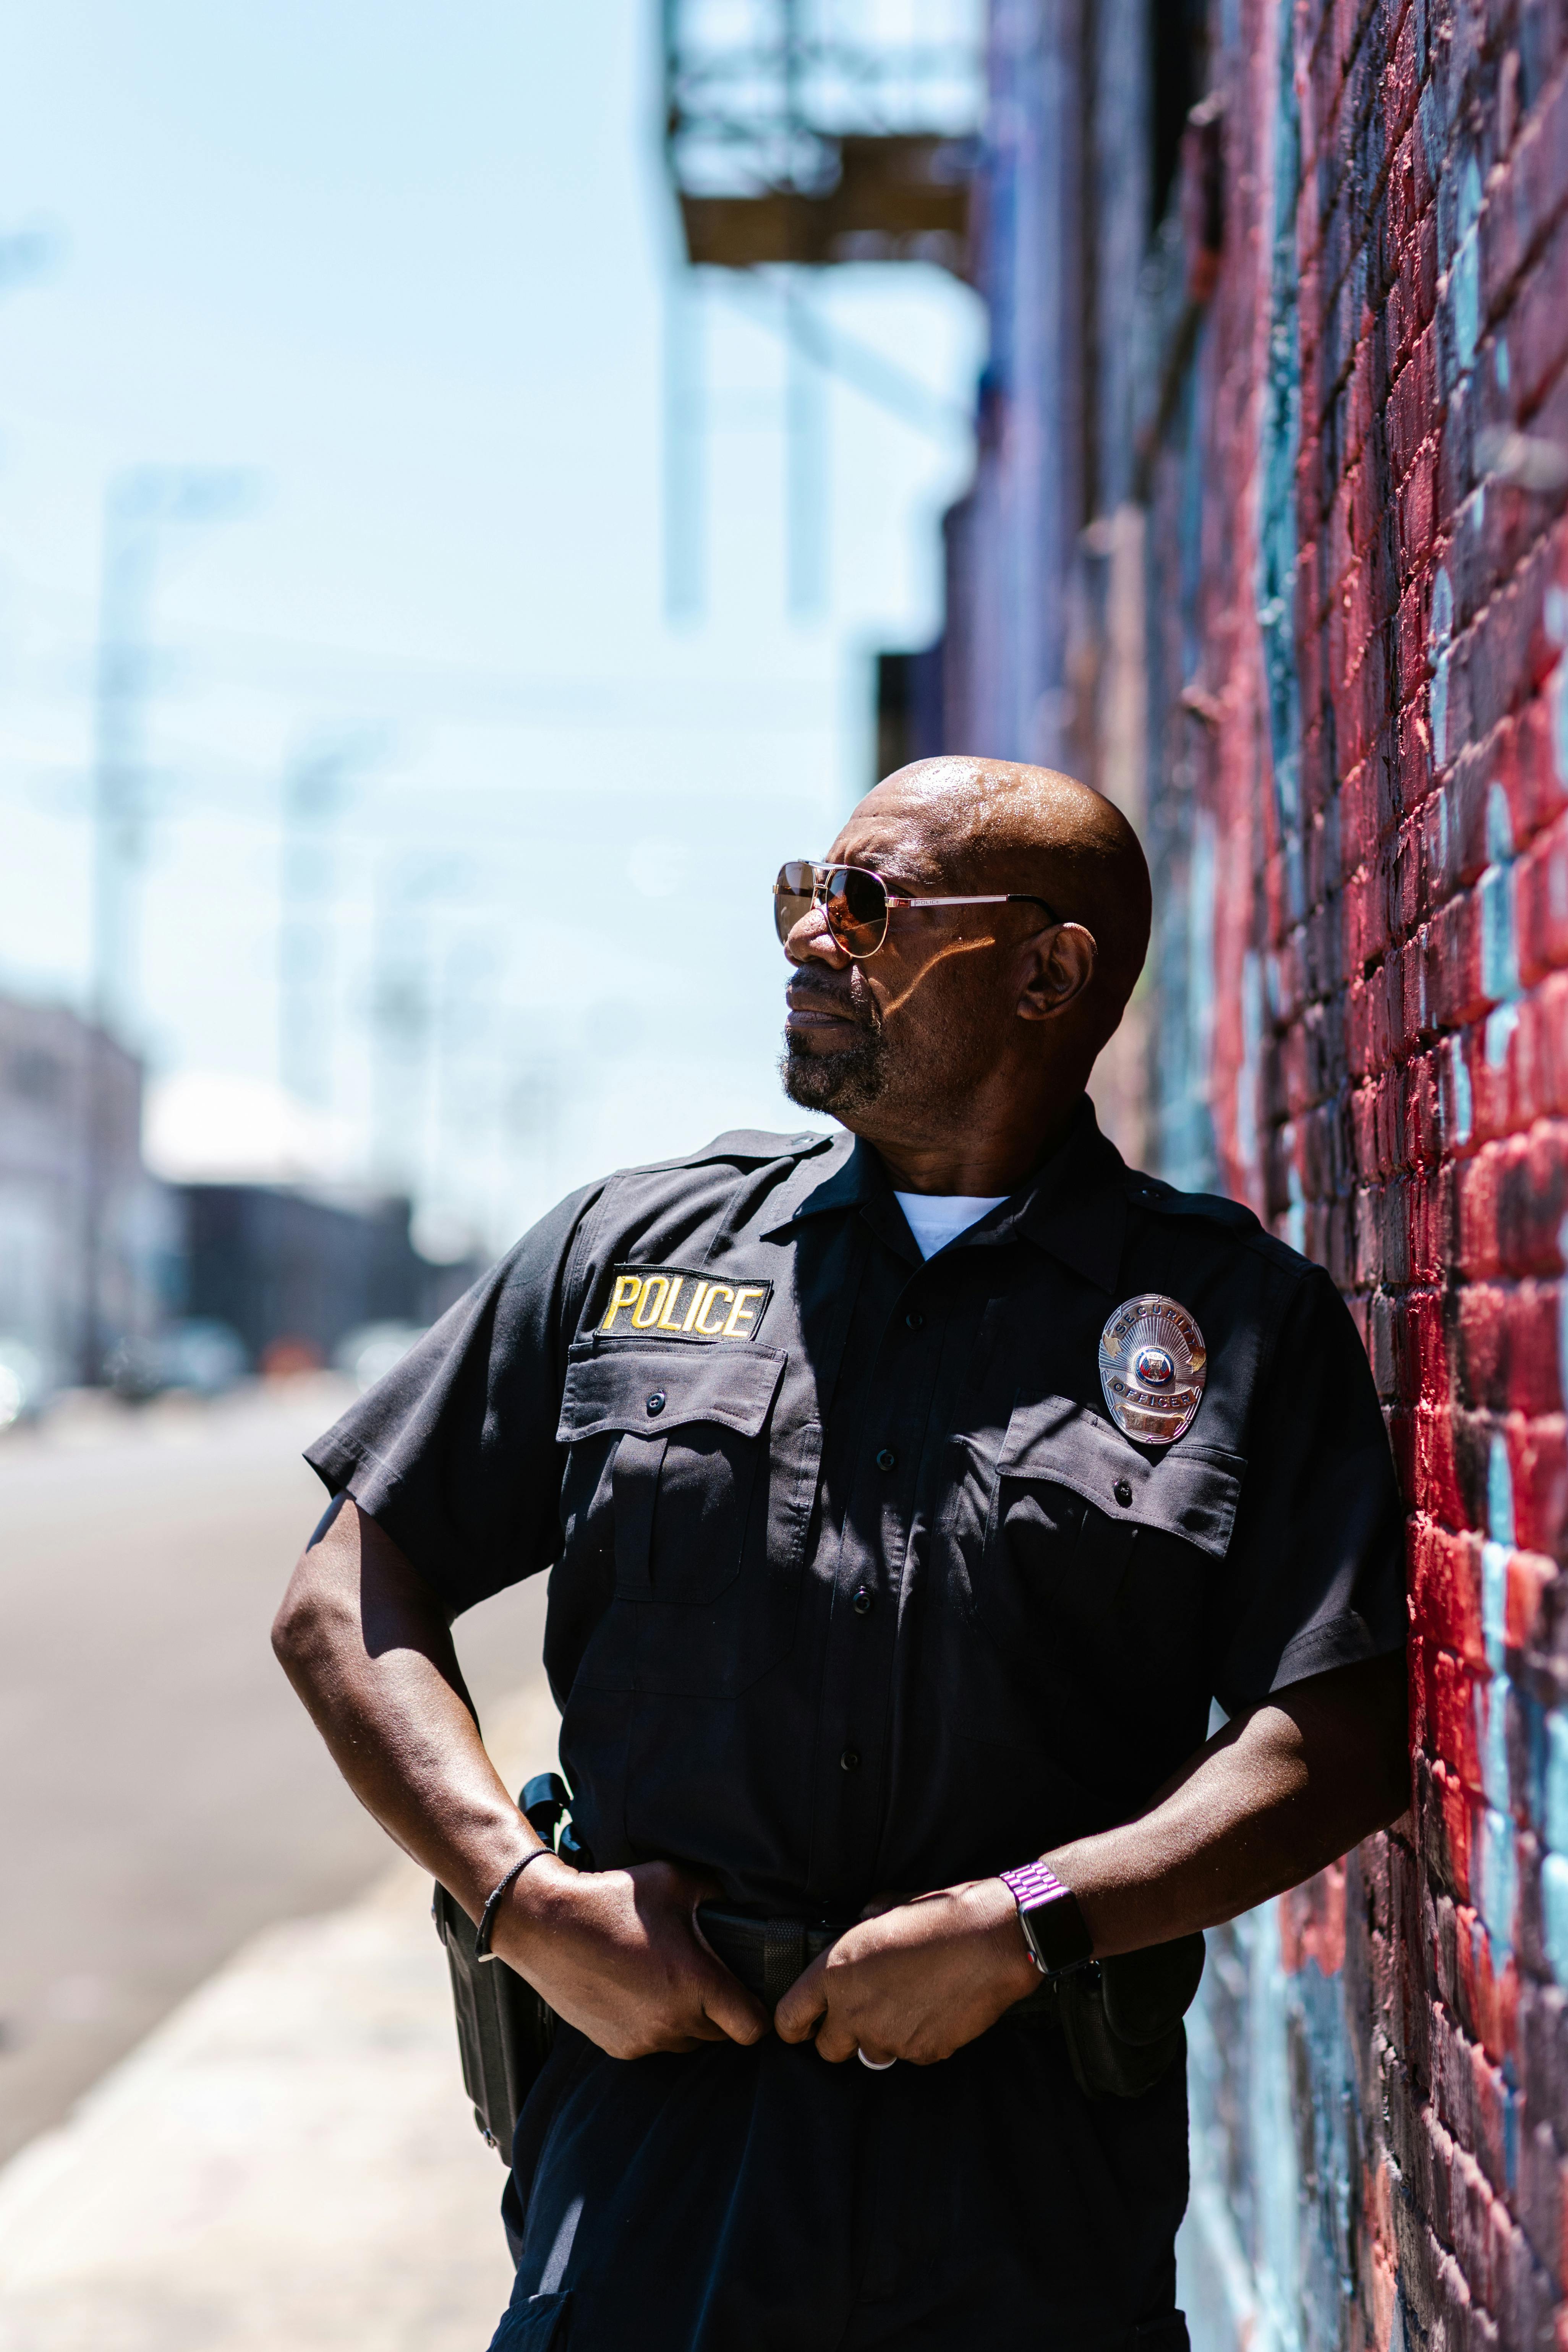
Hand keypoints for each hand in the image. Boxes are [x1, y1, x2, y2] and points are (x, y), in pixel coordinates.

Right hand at [490, 1856, 769, 2060]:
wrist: (547, 1925)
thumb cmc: (613, 1899)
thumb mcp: (674, 1881)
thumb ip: (717, 1892)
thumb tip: (746, 1896)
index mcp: (695, 1983)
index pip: (753, 2027)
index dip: (760, 2013)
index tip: (750, 1993)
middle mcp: (673, 2021)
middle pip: (721, 2034)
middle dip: (721, 2011)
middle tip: (706, 1976)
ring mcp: (644, 2040)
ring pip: (688, 2041)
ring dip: (688, 2019)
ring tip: (669, 1980)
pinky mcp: (619, 2047)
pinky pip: (655, 2042)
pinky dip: (656, 2024)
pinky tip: (640, 1991)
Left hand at [774, 1878, 1038, 2064]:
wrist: (989, 1941)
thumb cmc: (938, 1917)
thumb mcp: (886, 1910)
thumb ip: (862, 1931)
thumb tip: (861, 1929)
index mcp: (837, 1973)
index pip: (790, 2018)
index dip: (793, 2026)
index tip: (800, 2028)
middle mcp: (855, 2011)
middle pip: (828, 2049)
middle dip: (840, 2037)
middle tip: (863, 2015)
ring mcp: (889, 2038)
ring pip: (872, 2053)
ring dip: (882, 2037)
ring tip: (909, 2005)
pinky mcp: (922, 2054)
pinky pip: (911, 2054)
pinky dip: (919, 2040)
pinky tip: (936, 2009)